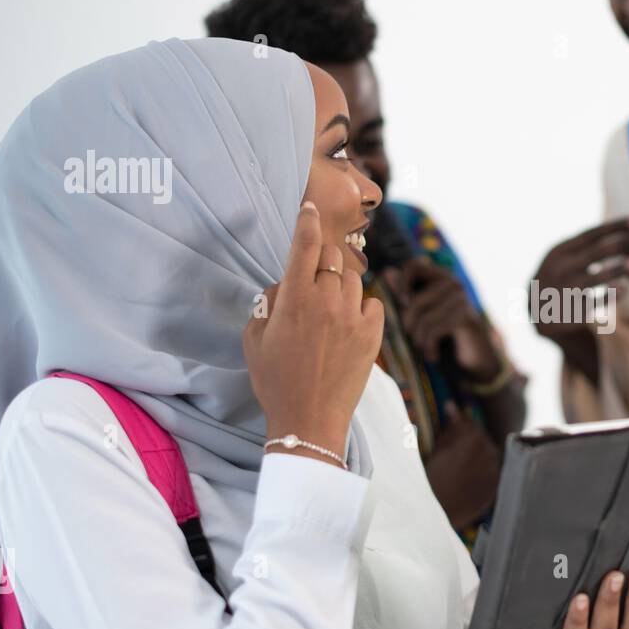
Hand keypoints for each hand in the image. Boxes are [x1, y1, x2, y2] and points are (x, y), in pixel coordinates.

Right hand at [243, 201, 383, 464]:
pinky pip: (372, 302)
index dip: (307, 220)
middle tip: (312, 282)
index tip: (310, 208)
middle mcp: (327, 301)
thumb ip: (268, 302)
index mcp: (295, 299)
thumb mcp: (254, 339)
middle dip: (321, 260)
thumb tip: (284, 285)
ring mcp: (353, 317)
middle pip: (331, 256)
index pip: (305, 244)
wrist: (309, 420)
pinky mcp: (373, 334)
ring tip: (328, 311)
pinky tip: (349, 323)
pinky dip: (361, 306)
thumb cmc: (275, 381)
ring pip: (352, 278)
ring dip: (340, 284)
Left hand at [386, 257, 497, 381]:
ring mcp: (462, 299)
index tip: (403, 303)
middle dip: (409, 323)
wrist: (474, 354)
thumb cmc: (444, 330)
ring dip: (419, 339)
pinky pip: (436, 330)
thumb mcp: (423, 311)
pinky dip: (429, 347)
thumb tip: (388, 272)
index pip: (413, 266)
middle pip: (415, 301)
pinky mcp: (467, 317)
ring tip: (423, 347)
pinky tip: (432, 355)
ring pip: (425, 319)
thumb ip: (406, 292)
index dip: (401, 283)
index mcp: (441, 276)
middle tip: (413, 337)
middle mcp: (453, 283)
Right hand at [424, 402, 501, 530]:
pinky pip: (491, 477)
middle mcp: (490, 454)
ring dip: (479, 459)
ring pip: (489, 460)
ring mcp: (495, 473)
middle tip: (457, 452)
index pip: (472, 426)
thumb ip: (451, 425)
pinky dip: (482, 475)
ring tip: (460, 468)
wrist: (435, 510)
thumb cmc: (432, 476)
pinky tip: (466, 481)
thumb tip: (452, 405)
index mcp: (476, 439)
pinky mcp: (495, 490)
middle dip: (472, 443)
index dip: (462, 427)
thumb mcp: (439, 446)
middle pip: (483, 442)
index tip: (455, 428)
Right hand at [530, 218, 628, 341]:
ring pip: (593, 278)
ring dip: (617, 269)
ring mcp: (564, 289)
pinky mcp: (568, 310)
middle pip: (594, 252)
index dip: (616, 226)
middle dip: (622, 243)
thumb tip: (626, 227)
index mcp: (562, 249)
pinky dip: (608, 297)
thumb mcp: (567, 256)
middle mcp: (561, 267)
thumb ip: (590, 245)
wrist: (539, 311)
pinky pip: (591, 303)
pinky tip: (626, 291)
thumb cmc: (564, 276)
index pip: (592, 233)